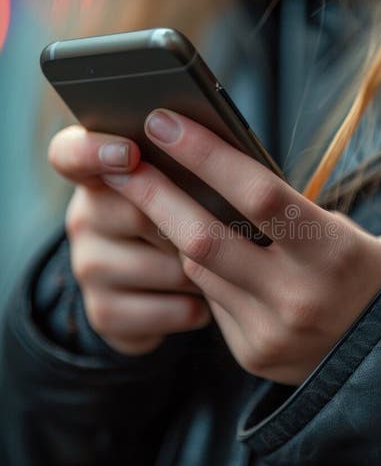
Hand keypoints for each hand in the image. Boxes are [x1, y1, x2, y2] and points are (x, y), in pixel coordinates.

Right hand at [47, 124, 211, 355]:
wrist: (160, 292)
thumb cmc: (188, 216)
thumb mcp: (184, 185)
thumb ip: (187, 167)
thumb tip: (219, 155)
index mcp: (97, 173)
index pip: (70, 153)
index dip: (94, 151)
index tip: (130, 152)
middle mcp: (82, 219)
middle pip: (140, 213)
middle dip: (192, 224)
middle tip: (226, 227)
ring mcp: (89, 269)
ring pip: (166, 267)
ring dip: (204, 271)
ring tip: (220, 266)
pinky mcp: (105, 314)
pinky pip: (172, 309)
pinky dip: (199, 307)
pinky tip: (206, 301)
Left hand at [98, 110, 380, 382]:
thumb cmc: (367, 271)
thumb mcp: (342, 232)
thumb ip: (286, 212)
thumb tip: (216, 173)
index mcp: (332, 252)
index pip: (258, 194)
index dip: (205, 154)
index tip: (163, 122)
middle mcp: (298, 296)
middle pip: (204, 239)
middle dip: (154, 195)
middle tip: (120, 162)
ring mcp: (272, 332)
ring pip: (198, 269)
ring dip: (174, 232)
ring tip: (156, 198)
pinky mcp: (253, 354)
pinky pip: (210, 301)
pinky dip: (204, 272)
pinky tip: (203, 253)